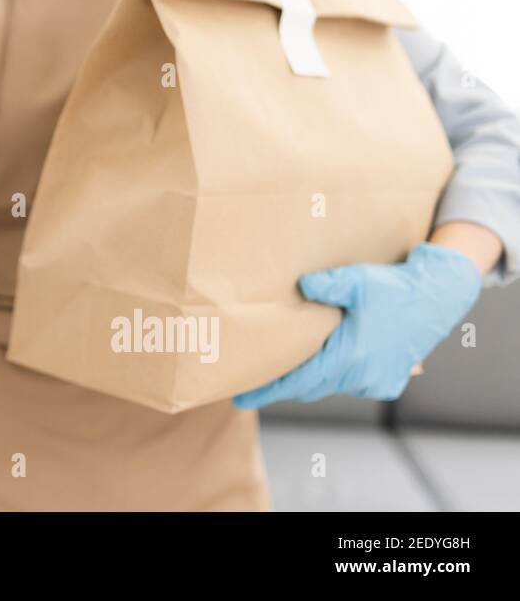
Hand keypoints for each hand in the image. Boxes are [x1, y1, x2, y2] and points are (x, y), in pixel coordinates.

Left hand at [233, 242, 480, 407]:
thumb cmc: (395, 288)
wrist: (437, 298)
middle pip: (311, 387)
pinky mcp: (387, 382)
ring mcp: (377, 382)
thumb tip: (301, 285)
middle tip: (251, 383)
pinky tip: (320, 363)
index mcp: (351, 357)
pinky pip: (350, 384)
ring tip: (281, 369)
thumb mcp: (358, 280)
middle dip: (282, 384)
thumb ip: (327, 284)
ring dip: (310, 378)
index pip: (299, 381)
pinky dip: (334, 376)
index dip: (268, 390)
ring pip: (330, 385)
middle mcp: (363, 377)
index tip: (241, 399)